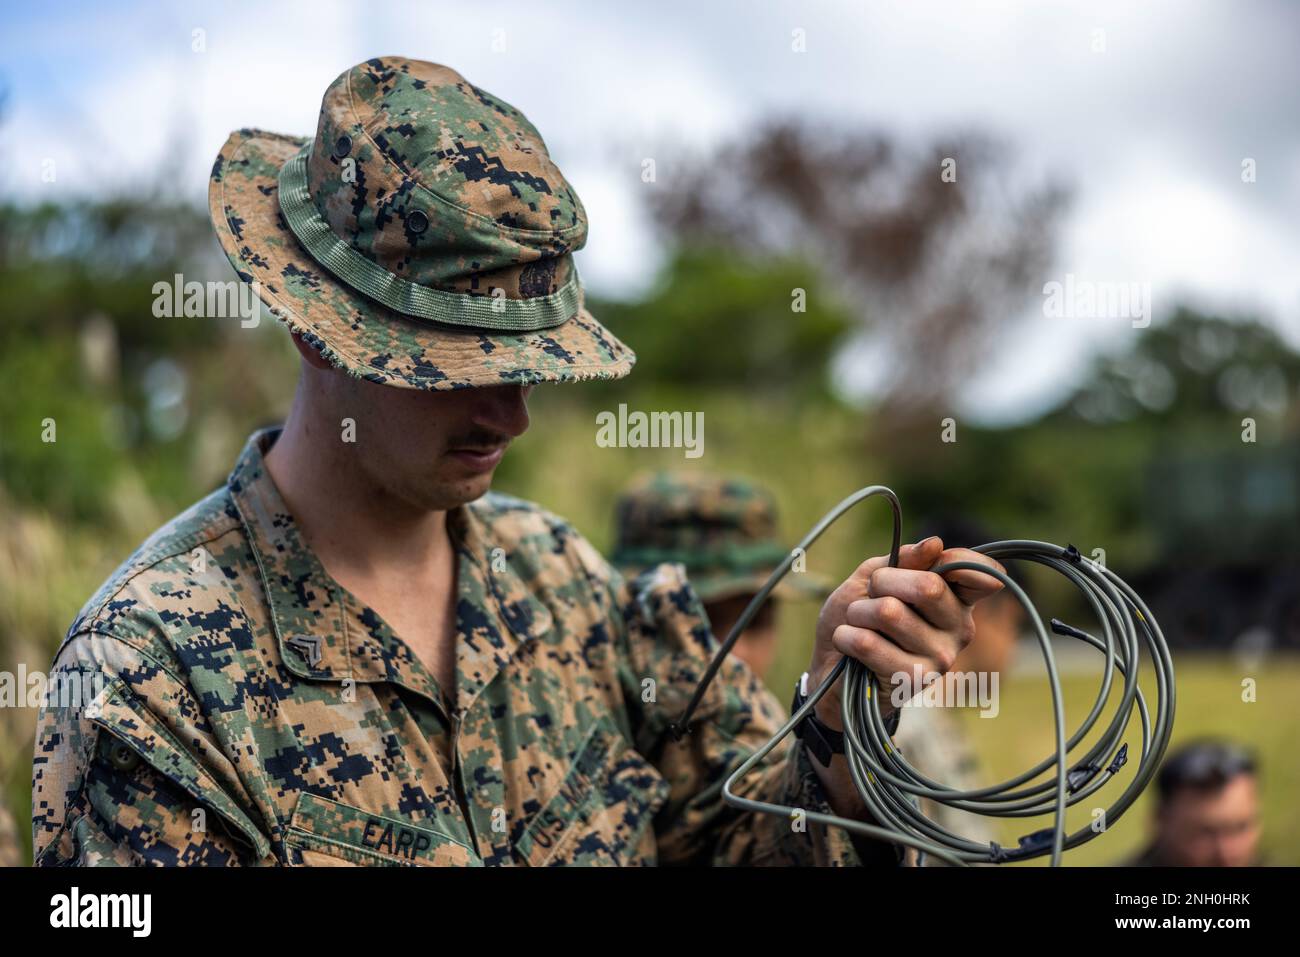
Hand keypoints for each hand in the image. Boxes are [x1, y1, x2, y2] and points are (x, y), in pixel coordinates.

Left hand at [808, 537, 1005, 730]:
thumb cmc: (857, 619)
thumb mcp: (874, 578)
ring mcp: (941, 658)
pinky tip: (849, 646)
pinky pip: (868, 642)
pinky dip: (845, 636)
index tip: (929, 556)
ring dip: (857, 612)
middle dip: (881, 582)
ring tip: (857, 624)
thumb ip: (904, 560)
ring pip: (889, 612)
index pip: (981, 574)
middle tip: (870, 596)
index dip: (956, 559)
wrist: (831, 668)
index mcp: (957, 601)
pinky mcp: (914, 680)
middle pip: (927, 587)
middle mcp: (959, 630)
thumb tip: (934, 544)